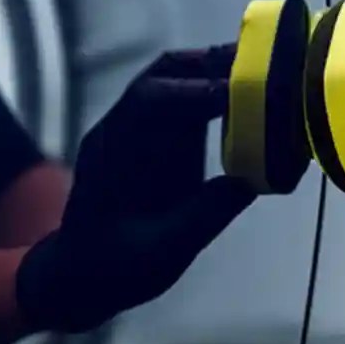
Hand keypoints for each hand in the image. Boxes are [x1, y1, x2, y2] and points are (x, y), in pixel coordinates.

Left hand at [16, 45, 255, 331]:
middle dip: (209, 66)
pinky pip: (180, 104)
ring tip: (262, 77)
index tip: (240, 90)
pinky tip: (245, 104)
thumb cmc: (116, 267)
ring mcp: (134, 131)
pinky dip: (212, 96)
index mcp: (114, 151)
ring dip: (213, 75)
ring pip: (171, 81)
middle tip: (262, 66)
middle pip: (162, 74)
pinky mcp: (151, 142)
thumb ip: (206, 214)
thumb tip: (254, 180)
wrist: (81, 278)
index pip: (151, 99)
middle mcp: (121, 129)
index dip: (196, 90)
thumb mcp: (164, 251)